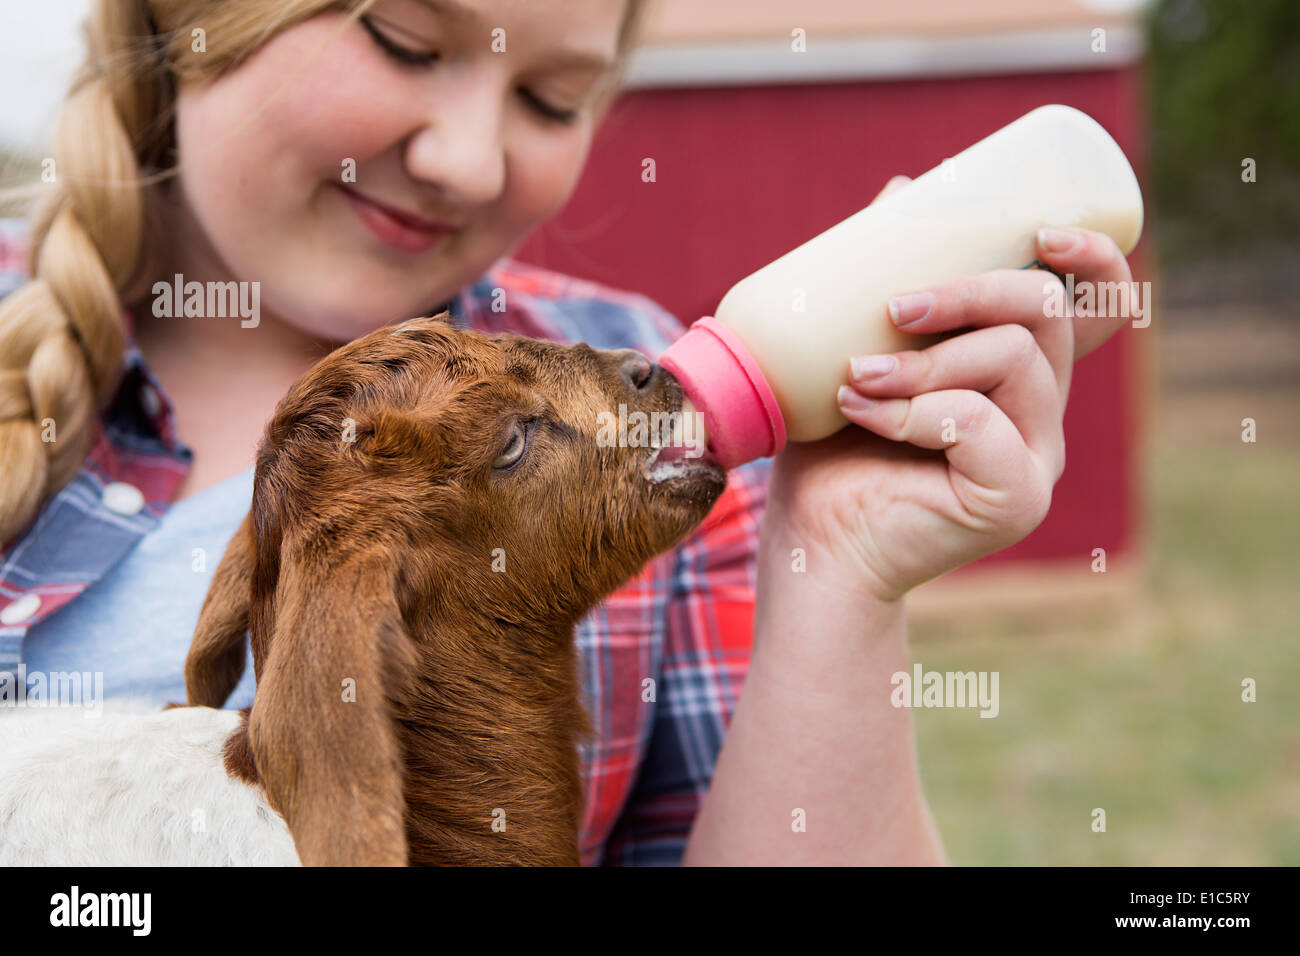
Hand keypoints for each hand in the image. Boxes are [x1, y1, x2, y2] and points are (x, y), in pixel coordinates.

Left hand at [764, 175, 1137, 602]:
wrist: (813, 541)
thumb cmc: (831, 448)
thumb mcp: (857, 347)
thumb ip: (887, 281)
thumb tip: (901, 189)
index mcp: (1020, 378)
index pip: (1092, 309)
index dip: (1092, 261)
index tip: (1041, 229)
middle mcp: (1041, 415)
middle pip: (1048, 315)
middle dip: (971, 292)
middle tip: (896, 307)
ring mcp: (1035, 459)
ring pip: (1013, 360)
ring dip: (924, 359)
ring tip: (855, 379)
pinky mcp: (1015, 499)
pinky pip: (977, 422)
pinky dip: (912, 409)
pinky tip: (859, 412)